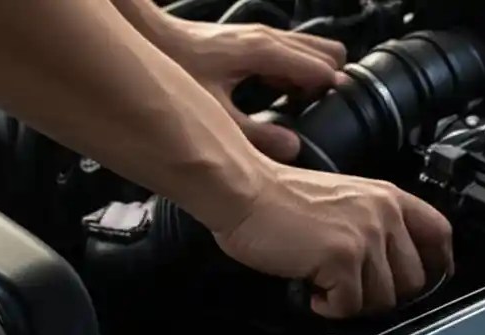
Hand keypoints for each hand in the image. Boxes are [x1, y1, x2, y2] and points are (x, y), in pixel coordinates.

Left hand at [152, 18, 346, 161]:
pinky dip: (297, 72)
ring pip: (312, 50)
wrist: (150, 36)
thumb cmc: (178, 66)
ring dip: (313, 76)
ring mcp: (263, 36)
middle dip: (329, 82)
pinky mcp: (254, 40)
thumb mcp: (216, 109)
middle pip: (327, 53)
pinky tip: (282, 96)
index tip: (334, 119)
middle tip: (318, 114)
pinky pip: (293, 53)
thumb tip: (294, 149)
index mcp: (267, 52)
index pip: (324, 68)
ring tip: (302, 107)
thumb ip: (256, 133)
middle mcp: (271, 38)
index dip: (333, 94)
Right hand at [214, 161, 453, 318]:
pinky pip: (350, 305)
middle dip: (384, 294)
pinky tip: (312, 290)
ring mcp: (366, 237)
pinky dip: (329, 306)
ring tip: (326, 285)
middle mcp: (384, 215)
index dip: (439, 263)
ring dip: (354, 302)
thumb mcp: (343, 197)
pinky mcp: (343, 258)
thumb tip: (389, 261)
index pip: (439, 233)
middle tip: (353, 290)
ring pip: (384, 298)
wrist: (245, 193)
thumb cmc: (280, 197)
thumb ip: (374, 222)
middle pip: (414, 279)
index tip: (431, 278)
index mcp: (388, 197)